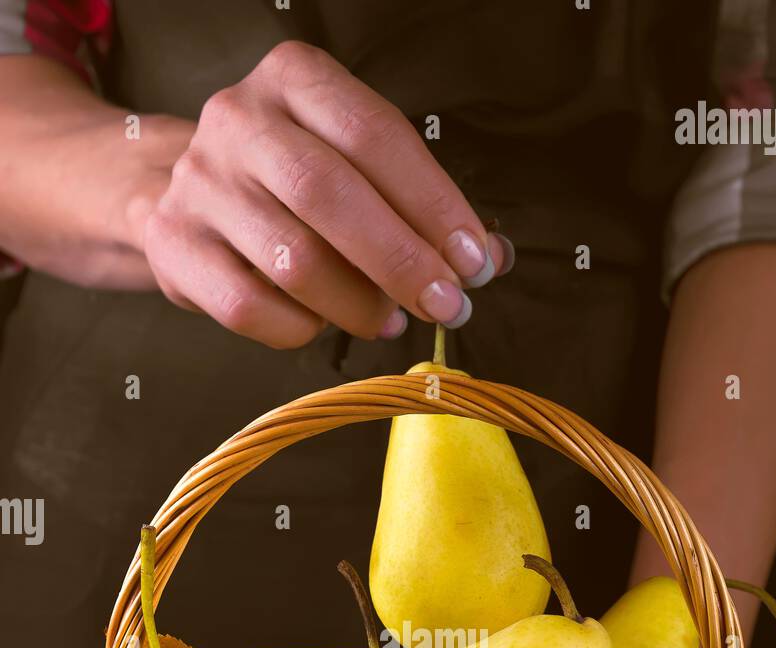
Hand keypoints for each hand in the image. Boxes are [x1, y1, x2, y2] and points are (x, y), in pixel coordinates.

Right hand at [142, 42, 511, 347]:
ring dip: (357, 304)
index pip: (374, 135)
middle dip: (401, 261)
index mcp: (294, 78)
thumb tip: (488, 259)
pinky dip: (300, 328)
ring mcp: (199, 183)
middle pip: (329, 195)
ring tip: (389, 320)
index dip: (433, 204)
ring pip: (291, 260)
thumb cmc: (291, 181)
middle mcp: (239, 119)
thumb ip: (418, 204)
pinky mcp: (173, 247)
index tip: (475, 260)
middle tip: (445, 305)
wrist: (178, 189)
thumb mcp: (353, 163)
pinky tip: (321, 325)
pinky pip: (248, 306)